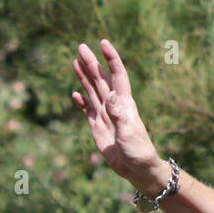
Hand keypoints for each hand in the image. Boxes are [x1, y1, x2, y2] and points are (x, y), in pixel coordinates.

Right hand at [71, 39, 163, 187]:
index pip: (117, 76)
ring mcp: (106, 116)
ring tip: (75, 62)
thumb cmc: (138, 152)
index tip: (103, 43)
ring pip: (93, 91)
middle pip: (101, 80)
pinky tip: (75, 94)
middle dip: (92, 63)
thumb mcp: (129, 133)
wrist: (138, 169)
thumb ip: (119, 114)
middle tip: (81, 46)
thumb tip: (111, 95)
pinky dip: (81, 101)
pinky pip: (88, 110)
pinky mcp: (99, 128)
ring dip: (85, 77)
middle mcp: (115, 106)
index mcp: (124, 104)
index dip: (111, 59)